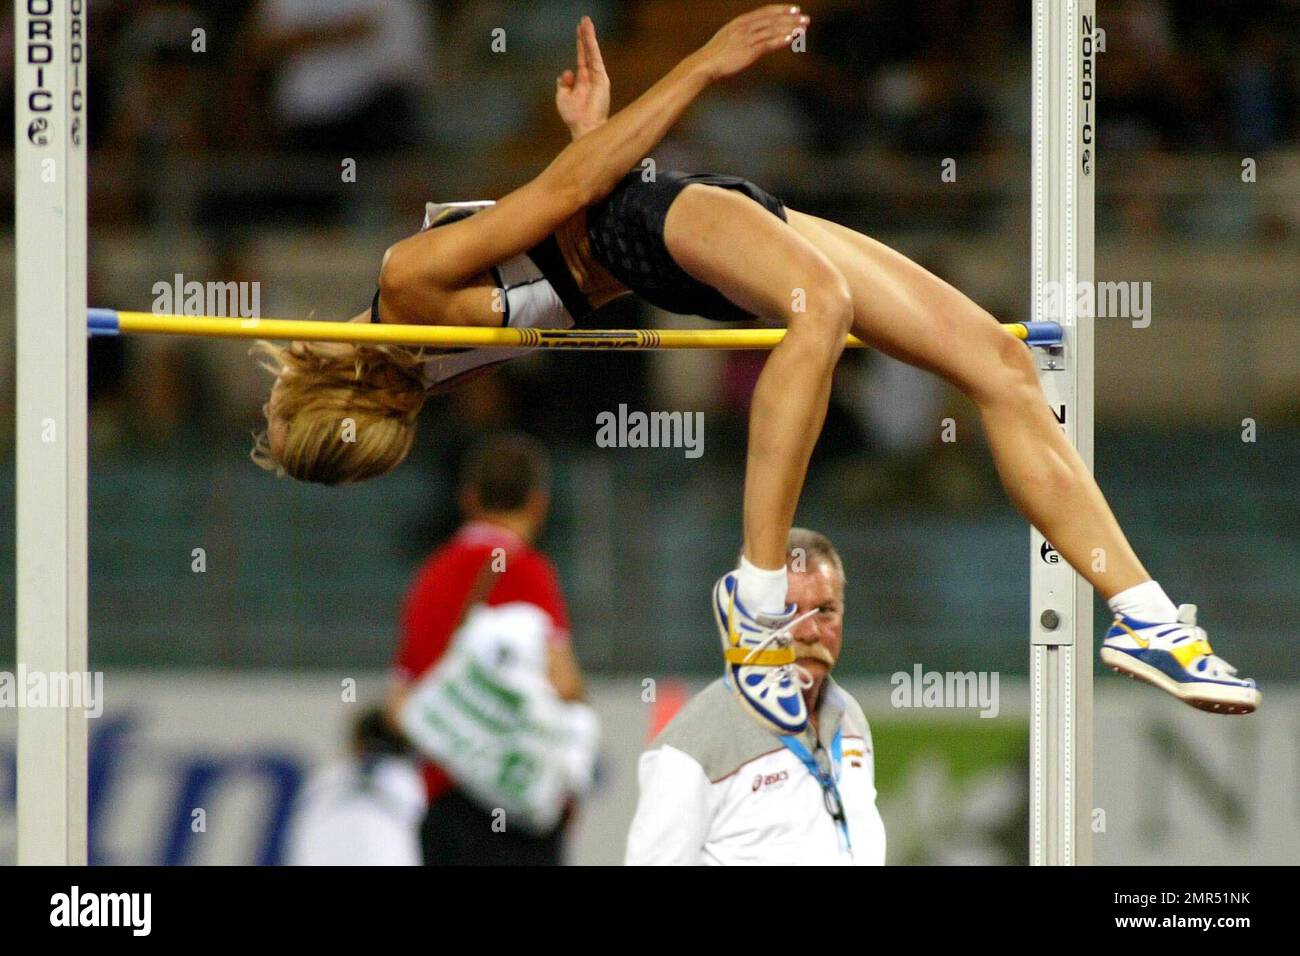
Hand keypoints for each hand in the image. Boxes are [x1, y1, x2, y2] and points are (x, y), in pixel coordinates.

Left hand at [556, 16, 609, 137]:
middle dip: (585, 36)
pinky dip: (591, 46)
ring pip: (592, 51)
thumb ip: (563, 83)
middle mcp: (591, 77)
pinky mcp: (601, 78)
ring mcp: (597, 77)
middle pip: (587, 51)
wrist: (584, 128)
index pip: (581, 57)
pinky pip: (595, 57)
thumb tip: (566, 72)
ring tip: (585, 21)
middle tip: (584, 20)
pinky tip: (588, 34)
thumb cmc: (574, 116)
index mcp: (582, 81)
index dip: (579, 44)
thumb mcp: (562, 97)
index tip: (578, 30)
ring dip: (588, 36)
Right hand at [692, 5, 809, 80]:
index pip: (765, 12)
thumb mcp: (728, 38)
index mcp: (740, 22)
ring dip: (790, 29)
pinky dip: (780, 40)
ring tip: (804, 29)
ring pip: (772, 30)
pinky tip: (791, 39)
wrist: (704, 64)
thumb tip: (754, 36)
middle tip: (806, 19)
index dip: (781, 10)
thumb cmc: (715, 55)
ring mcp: (746, 38)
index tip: (795, 9)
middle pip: (772, 19)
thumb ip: (742, 34)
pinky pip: (767, 44)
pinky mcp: (748, 51)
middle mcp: (745, 27)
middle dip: (791, 19)